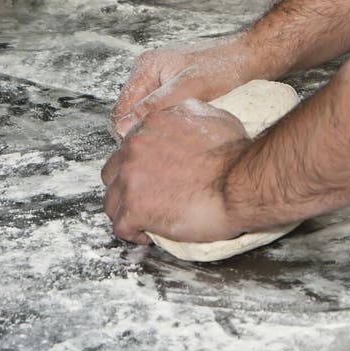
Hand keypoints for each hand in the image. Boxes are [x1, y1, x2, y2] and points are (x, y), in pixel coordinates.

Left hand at [102, 102, 249, 243]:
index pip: (130, 145)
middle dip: (126, 186)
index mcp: (151, 123)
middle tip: (146, 199)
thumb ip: (187, 116)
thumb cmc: (234, 153)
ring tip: (144, 220)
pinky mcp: (134, 207)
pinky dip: (133, 233)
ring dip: (125, 211)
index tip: (153, 177)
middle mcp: (135, 146)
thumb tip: (183, 125)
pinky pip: (120, 226)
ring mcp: (132, 177)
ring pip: (111, 200)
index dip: (140, 164)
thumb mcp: (212, 116)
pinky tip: (150, 234)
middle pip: (113, 171)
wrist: (238, 181)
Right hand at [112, 34, 253, 137]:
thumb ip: (154, 105)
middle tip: (160, 148)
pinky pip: (156, 110)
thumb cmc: (220, 66)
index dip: (127, 131)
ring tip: (170, 139)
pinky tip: (178, 129)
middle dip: (139, 130)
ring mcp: (157, 79)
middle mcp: (146, 71)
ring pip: (143, 112)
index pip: (121, 107)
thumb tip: (123, 126)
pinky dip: (163, 121)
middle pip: (129, 111)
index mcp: (145, 66)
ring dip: (152, 126)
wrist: (243, 57)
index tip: (144, 150)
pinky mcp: (168, 87)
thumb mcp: (187, 88)